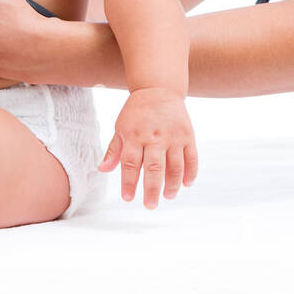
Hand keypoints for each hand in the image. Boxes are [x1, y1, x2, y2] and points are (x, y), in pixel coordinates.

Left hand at [98, 87, 197, 207]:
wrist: (158, 89)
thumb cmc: (136, 112)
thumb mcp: (120, 127)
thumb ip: (114, 150)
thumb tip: (102, 169)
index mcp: (134, 135)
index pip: (130, 163)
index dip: (129, 182)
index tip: (127, 198)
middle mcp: (154, 136)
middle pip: (154, 168)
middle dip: (151, 189)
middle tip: (150, 205)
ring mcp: (173, 136)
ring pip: (175, 166)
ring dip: (172, 184)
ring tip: (168, 196)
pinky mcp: (187, 135)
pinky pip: (192, 157)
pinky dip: (190, 173)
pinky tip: (186, 184)